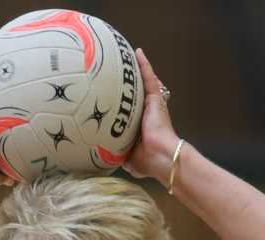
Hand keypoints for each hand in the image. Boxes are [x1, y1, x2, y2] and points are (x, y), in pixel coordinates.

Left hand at [123, 48, 180, 183]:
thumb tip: (103, 159)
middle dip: (129, 84)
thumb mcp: (126, 158)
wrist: (161, 157)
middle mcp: (146, 113)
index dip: (122, 103)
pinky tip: (137, 52)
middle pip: (136, 94)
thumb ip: (116, 155)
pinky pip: (149, 78)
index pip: (129, 111)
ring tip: (126, 56)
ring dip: (136, 70)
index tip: (112, 97)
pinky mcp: (156, 99)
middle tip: (119, 72)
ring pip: (143, 83)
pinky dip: (144, 65)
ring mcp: (152, 105)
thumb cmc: (147, 161)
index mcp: (139, 126)